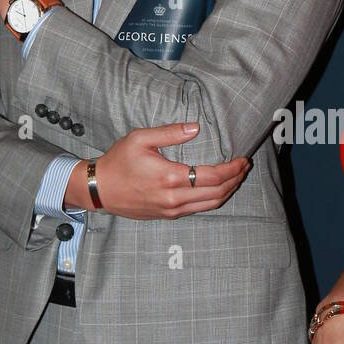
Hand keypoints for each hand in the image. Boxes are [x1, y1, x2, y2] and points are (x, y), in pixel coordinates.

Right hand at [78, 123, 250, 217]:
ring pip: (211, 204)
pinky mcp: (168, 215)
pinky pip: (199, 209)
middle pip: (218, 193)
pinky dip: (214, 198)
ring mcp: (172, 210)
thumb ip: (170, 132)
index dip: (232, 169)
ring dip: (228, 191)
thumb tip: (196, 128)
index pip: (213, 176)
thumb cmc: (118, 162)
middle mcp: (174, 198)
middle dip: (236, 180)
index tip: (242, 159)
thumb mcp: (140, 139)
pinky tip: (219, 188)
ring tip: (237, 177)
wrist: (99, 190)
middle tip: (245, 167)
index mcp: (170, 177)